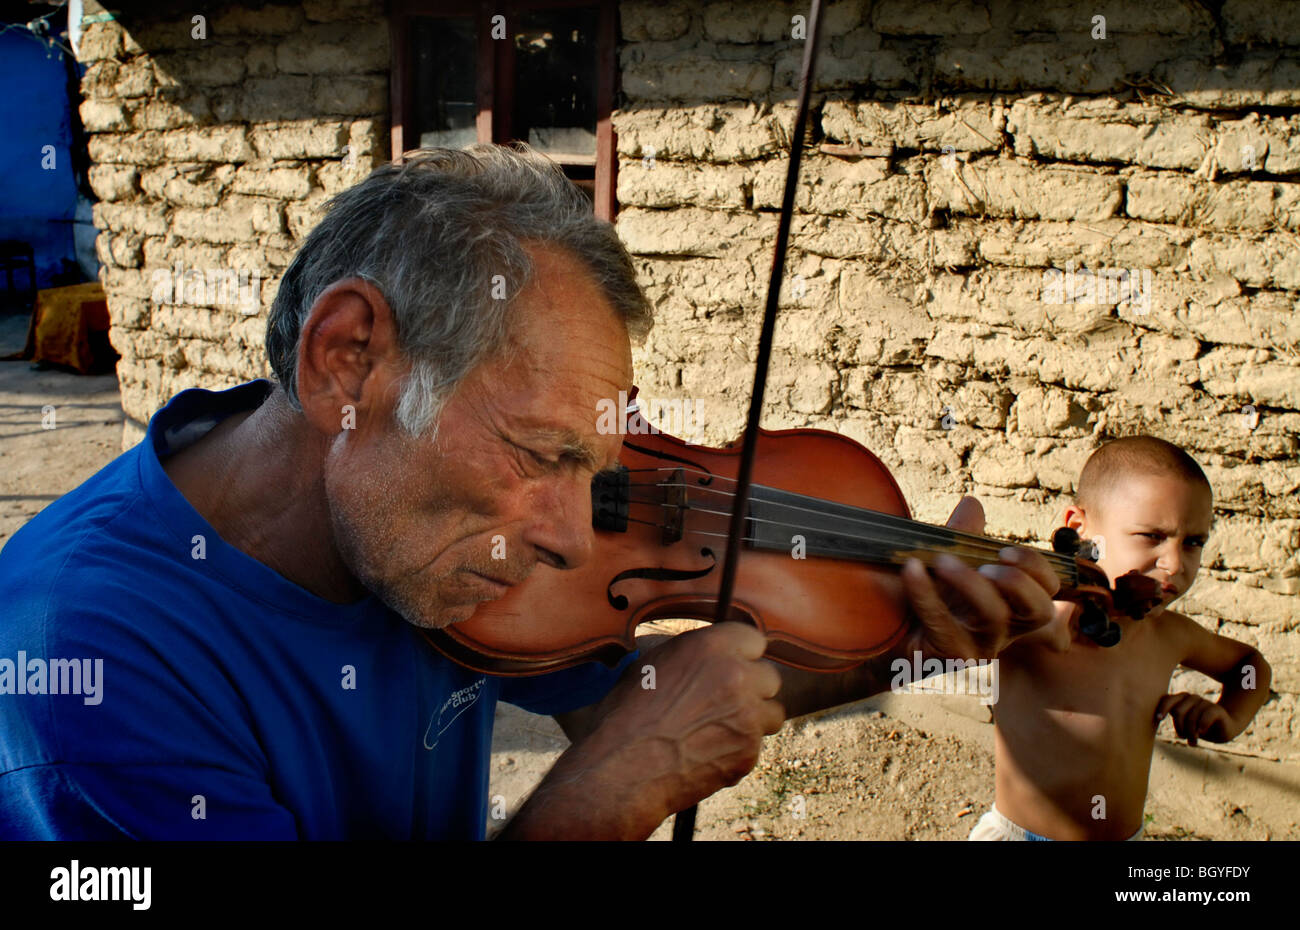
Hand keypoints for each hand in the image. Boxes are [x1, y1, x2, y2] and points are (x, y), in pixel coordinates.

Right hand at [509, 622, 783, 839]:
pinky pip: (757, 745)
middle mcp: (737, 677)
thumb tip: (708, 652)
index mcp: (712, 646)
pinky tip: (707, 752)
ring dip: (754, 719)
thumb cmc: (626, 713)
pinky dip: (739, 749)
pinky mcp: (749, 752)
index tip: (734, 665)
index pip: (755, 639)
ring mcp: (747, 717)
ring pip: (773, 713)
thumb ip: (691, 652)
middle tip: (726, 700)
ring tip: (720, 728)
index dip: (742, 654)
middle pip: (771, 676)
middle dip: (753, 687)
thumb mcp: (652, 662)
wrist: (621, 768)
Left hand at [899, 496, 1058, 660]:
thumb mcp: (942, 558)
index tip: (1004, 551)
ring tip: (942, 562)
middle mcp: (1002, 629)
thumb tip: (972, 504)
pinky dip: (926, 593)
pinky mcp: (948, 655)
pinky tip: (911, 569)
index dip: (1037, 568)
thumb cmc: (916, 594)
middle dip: (1019, 581)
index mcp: (1009, 604)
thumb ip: (961, 535)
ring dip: (971, 582)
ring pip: (995, 617)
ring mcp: (978, 646)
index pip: (1046, 590)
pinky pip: (944, 624)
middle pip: (1038, 611)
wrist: (875, 628)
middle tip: (987, 563)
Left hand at [1155, 692, 1234, 745]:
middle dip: (1179, 728)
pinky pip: (1205, 716)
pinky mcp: (1216, 709)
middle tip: (1183, 738)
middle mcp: (1192, 698)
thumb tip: (1157, 718)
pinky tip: (1201, 732)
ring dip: (1191, 733)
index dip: (1162, 708)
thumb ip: (1173, 718)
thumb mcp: (1184, 724)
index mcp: (1181, 699)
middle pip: (1178, 712)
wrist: (1224, 729)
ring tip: (1193, 742)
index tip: (1159, 719)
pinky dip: (1201, 726)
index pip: (1168, 699)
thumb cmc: (1199, 727)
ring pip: (1191, 717)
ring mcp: (1204, 702)